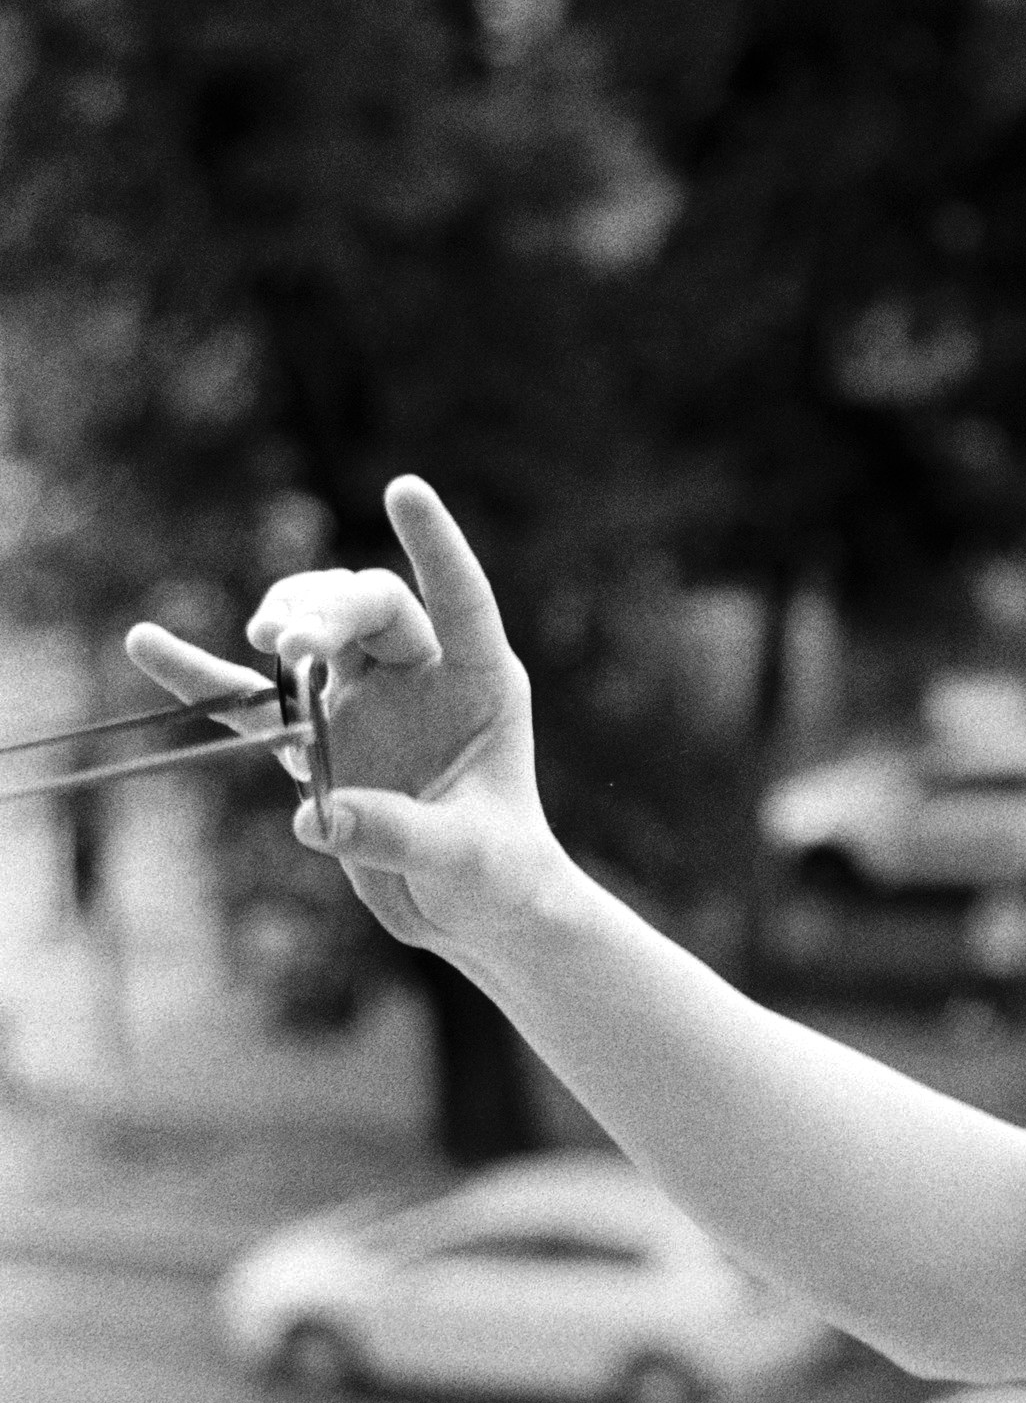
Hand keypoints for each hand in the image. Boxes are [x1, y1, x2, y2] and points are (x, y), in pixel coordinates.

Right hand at [122, 475, 566, 954]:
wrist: (471, 914)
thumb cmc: (499, 876)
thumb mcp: (466, 858)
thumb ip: (399, 832)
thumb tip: (317, 816)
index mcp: (480, 682)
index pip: (461, 597)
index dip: (435, 544)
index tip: (403, 488)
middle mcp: (420, 677)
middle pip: (370, 607)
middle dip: (326, 609)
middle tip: (288, 643)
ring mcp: (360, 702)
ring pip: (313, 633)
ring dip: (283, 625)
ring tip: (266, 646)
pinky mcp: (311, 743)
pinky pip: (251, 700)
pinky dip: (204, 677)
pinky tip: (148, 645)